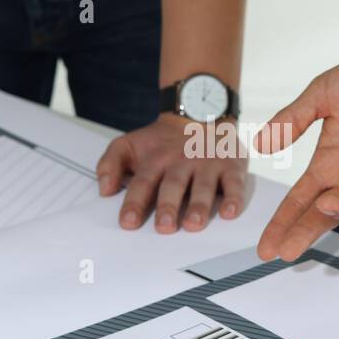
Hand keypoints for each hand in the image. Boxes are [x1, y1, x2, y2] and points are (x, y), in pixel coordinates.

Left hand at [97, 114, 248, 231]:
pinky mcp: (231, 166)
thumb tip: (104, 190)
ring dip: (199, 205)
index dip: (135, 203)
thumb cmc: (161, 141)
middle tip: (164, 227)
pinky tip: (230, 212)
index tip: (128, 222)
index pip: (142, 182)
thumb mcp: (129, 144)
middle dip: (168, 206)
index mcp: (155, 160)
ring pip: (203, 186)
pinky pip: (234, 183)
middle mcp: (181, 162)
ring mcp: (207, 164)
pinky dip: (234, 198)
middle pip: (173, 185)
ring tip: (193, 224)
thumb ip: (110, 164)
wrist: (199, 112)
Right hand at [253, 45, 338, 260]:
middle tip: (287, 251)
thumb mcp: (322, 93)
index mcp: (329, 163)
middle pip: (325, 215)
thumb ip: (293, 119)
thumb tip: (261, 145)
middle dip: (305, 233)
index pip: (300, 201)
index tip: (266, 247)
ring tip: (326, 203)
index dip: (283, 224)